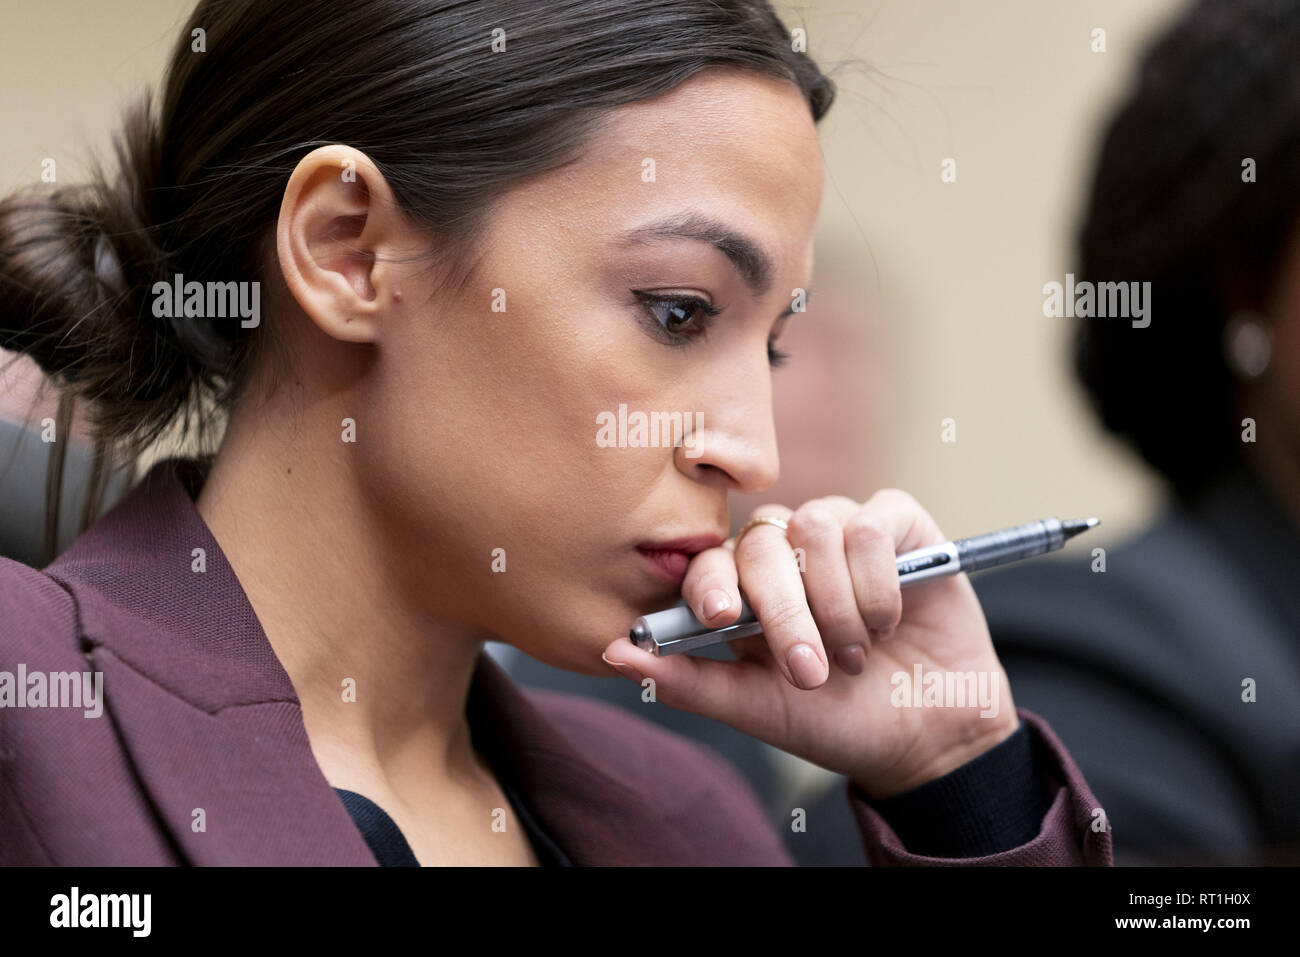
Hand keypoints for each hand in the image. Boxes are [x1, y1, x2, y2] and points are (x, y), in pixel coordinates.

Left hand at [602, 489, 1019, 798]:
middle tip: (811, 671)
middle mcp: (789, 556)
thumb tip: (614, 652)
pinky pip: (871, 522)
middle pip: (761, 543)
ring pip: (815, 528)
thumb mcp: (759, 710)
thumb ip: (690, 680)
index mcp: (745, 594)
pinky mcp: (897, 525)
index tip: (721, 618)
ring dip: (837, 603)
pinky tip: (890, 620)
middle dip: (784, 612)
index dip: (711, 583)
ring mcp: (841, 535)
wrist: (928, 737)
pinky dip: (878, 580)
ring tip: (855, 654)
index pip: (710, 562)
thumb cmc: (837, 722)